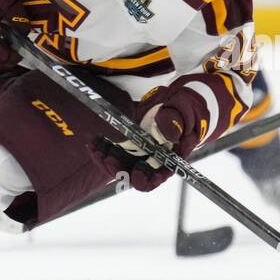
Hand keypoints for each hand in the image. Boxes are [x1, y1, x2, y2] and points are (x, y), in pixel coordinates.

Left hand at [88, 83, 209, 191]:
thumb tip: (167, 132)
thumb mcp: (185, 110)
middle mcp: (152, 160)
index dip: (145, 179)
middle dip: (118, 169)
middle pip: (132, 175)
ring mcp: (138, 152)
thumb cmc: (185, 107)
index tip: (137, 171)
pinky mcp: (128, 143)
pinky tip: (94, 141)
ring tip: (96, 146)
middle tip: (108, 157)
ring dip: (105, 159)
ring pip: (119, 165)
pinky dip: (102, 148)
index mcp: (170, 158)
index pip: (156, 178)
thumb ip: (176, 120)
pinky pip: (112, 152)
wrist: (176, 100)